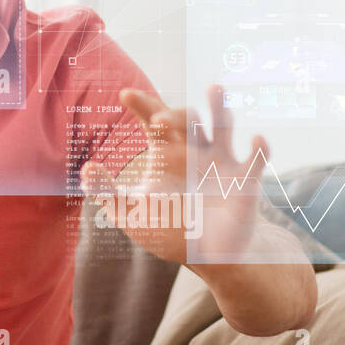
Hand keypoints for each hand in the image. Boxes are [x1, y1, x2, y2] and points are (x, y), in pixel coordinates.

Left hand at [80, 84, 268, 264]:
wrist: (211, 255)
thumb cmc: (171, 228)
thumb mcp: (133, 213)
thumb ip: (108, 193)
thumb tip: (86, 169)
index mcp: (167, 152)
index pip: (154, 120)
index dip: (142, 105)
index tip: (126, 94)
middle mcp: (195, 150)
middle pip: (186, 119)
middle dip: (174, 116)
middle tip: (159, 122)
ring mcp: (222, 162)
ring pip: (222, 126)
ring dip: (219, 109)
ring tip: (214, 89)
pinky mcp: (246, 182)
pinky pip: (256, 161)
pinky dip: (259, 149)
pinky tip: (256, 139)